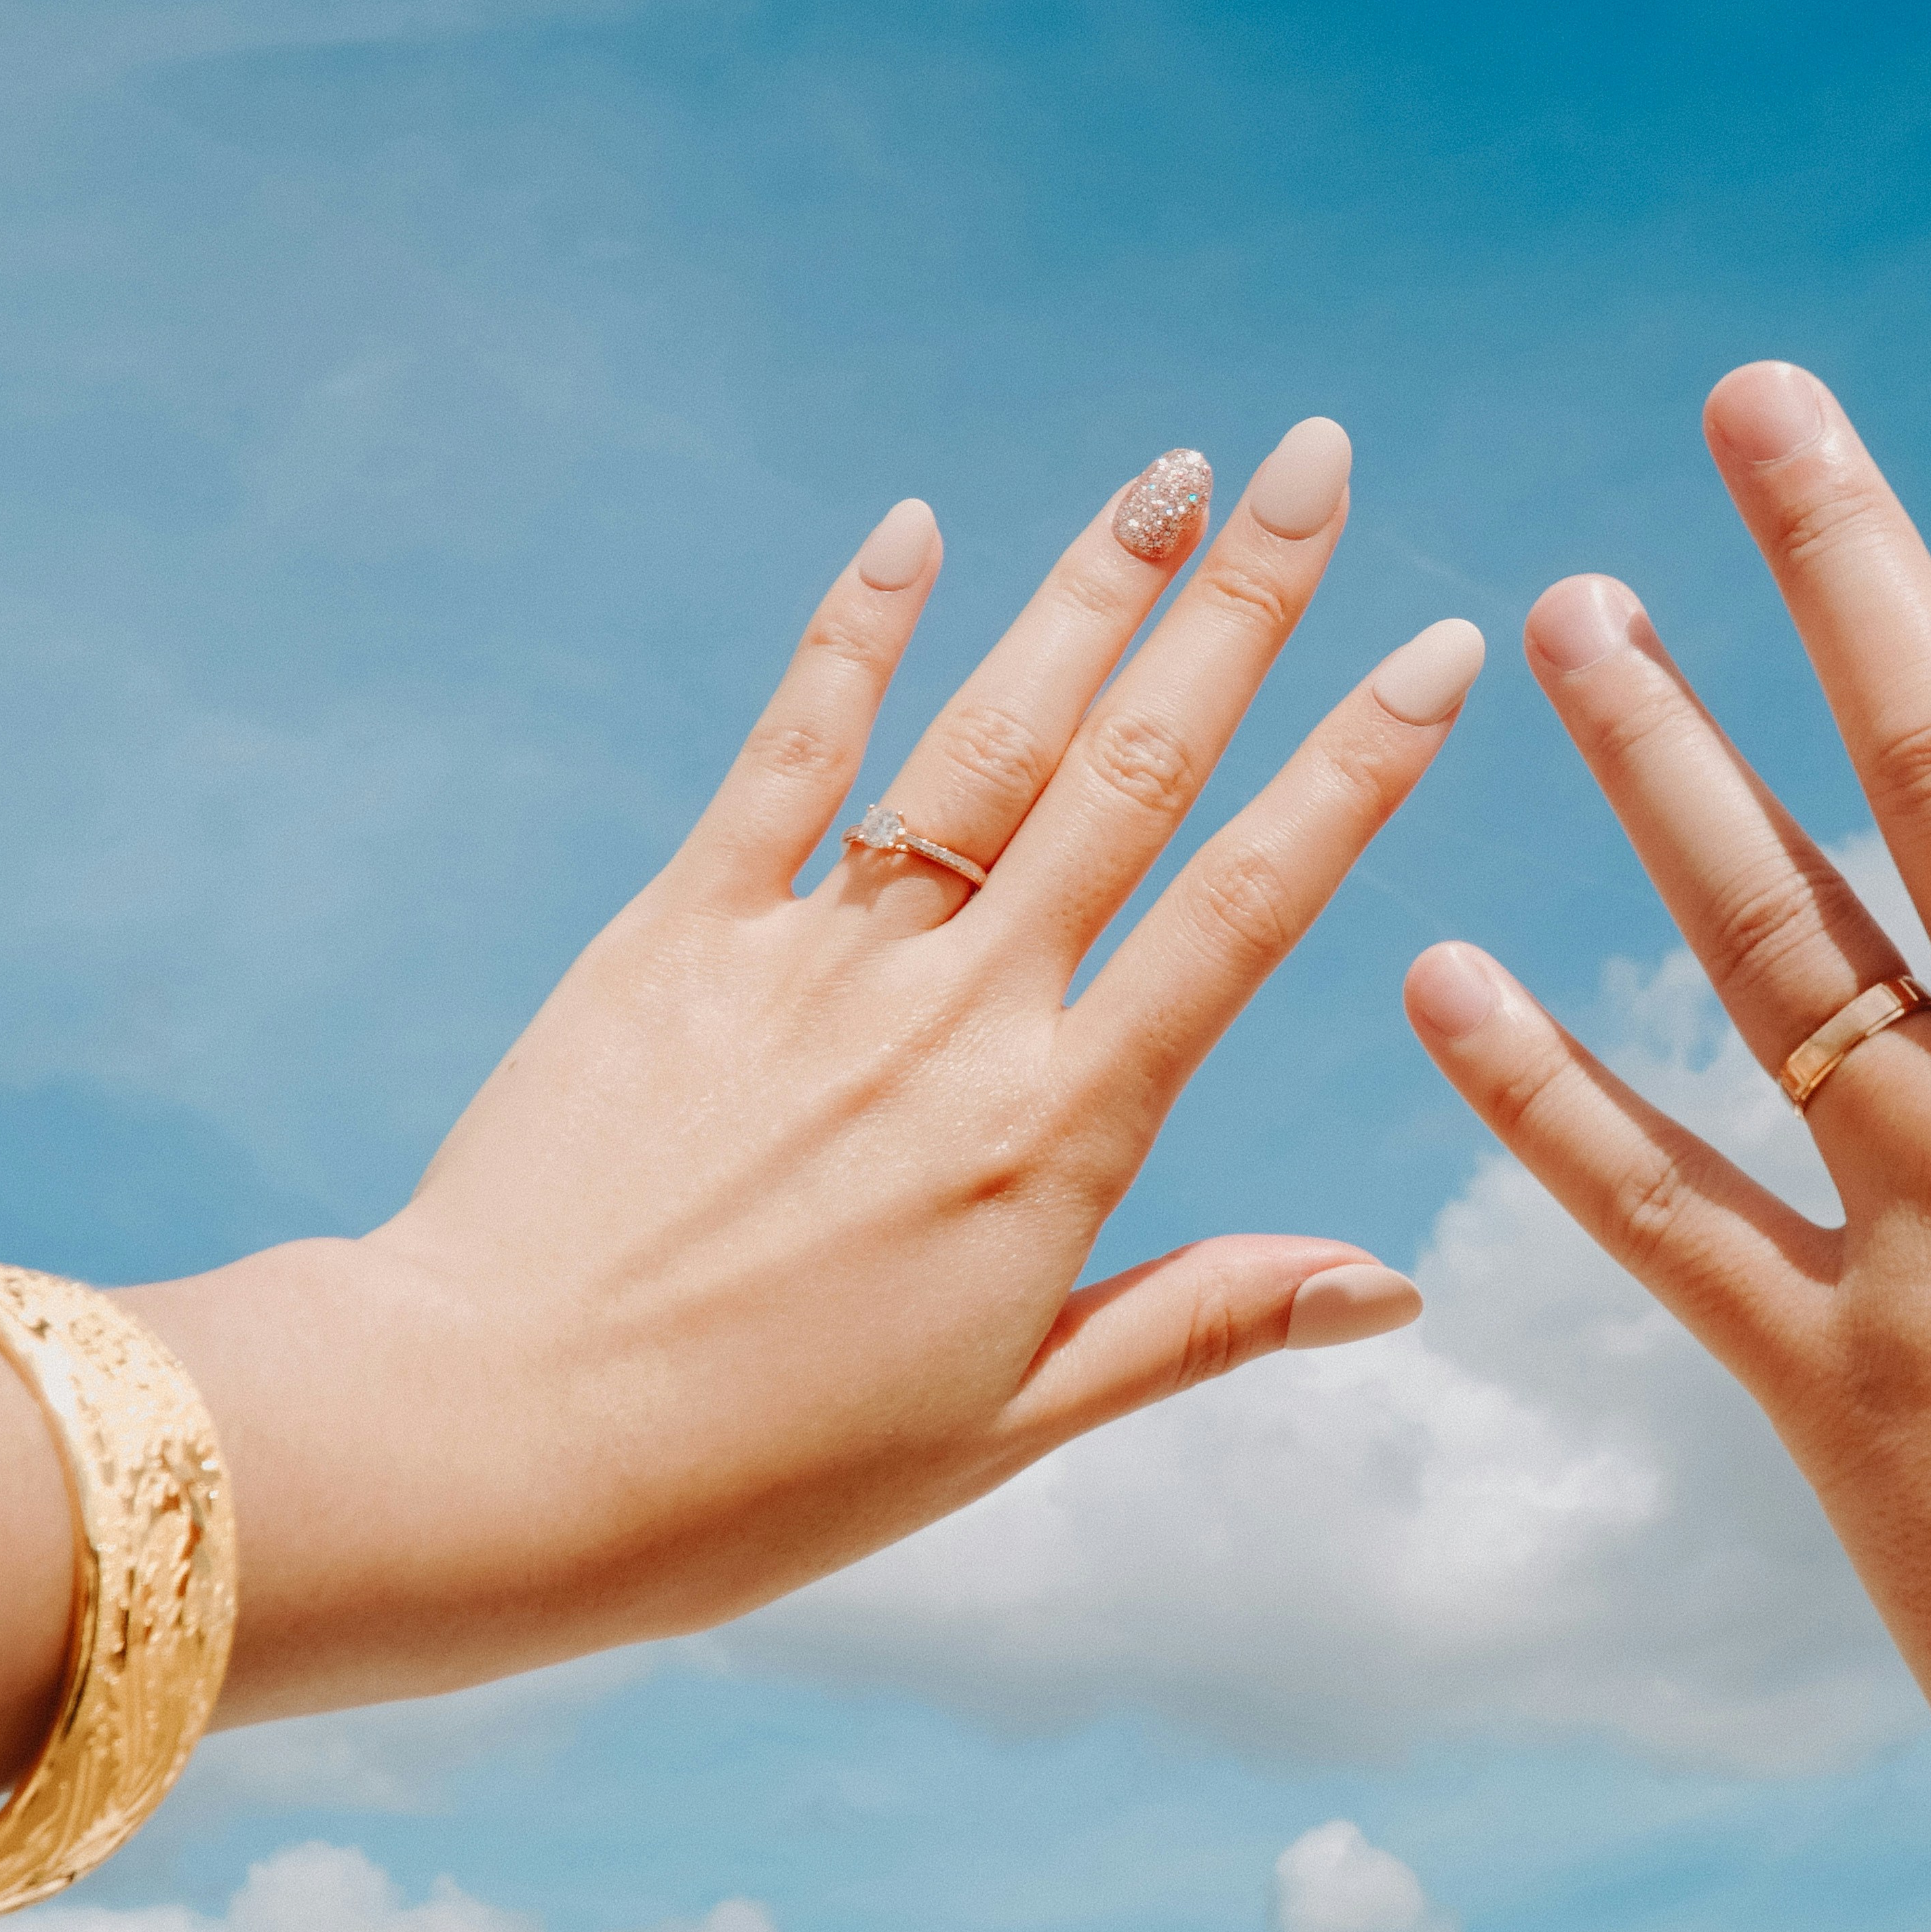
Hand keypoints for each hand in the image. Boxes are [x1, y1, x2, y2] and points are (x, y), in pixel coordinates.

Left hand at [152, 419, 1486, 1718]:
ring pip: (985, 736)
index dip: (1356, 769)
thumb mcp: (1007, 1424)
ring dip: (1089, 589)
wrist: (483, 1451)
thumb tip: (1396, 1284)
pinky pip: (784, 757)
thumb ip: (1201, 1324)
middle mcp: (954, 1018)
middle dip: (1245, 602)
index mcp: (1054, 1135)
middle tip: (1323, 455)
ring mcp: (814, 962)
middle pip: (1134, 771)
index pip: (1247, 911)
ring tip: (1176, 471)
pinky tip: (916, 529)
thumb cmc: (753, 1476)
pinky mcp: (676, 938)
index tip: (1447, 643)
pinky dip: (856, 635)